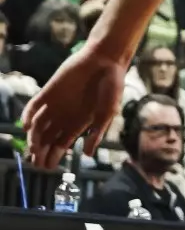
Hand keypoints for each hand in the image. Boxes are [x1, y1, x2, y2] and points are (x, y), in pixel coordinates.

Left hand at [23, 42, 125, 168]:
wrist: (106, 61)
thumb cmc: (112, 88)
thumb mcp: (108, 114)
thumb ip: (96, 133)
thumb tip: (86, 155)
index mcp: (79, 124)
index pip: (61, 145)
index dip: (53, 157)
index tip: (48, 168)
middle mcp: (64, 116)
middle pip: (47, 139)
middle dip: (41, 152)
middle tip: (37, 164)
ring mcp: (55, 105)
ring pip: (38, 126)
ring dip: (34, 139)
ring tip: (33, 149)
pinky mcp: (48, 92)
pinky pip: (34, 106)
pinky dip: (28, 116)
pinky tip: (28, 126)